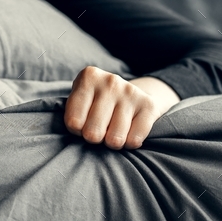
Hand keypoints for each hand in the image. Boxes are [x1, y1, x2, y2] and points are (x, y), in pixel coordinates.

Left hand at [64, 66, 179, 149]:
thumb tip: (79, 132)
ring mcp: (130, 92)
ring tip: (112, 130)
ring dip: (112, 141)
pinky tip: (128, 131)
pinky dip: (129, 142)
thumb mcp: (80, 100)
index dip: (76, 130)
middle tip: (98, 130)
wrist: (132, 94)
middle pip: (93, 133)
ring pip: (114, 139)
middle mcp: (110, 82)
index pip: (73, 122)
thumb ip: (72, 114)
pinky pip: (134, 140)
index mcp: (89, 77)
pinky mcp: (149, 105)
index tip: (81, 124)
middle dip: (94, 137)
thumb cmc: (97, 102)